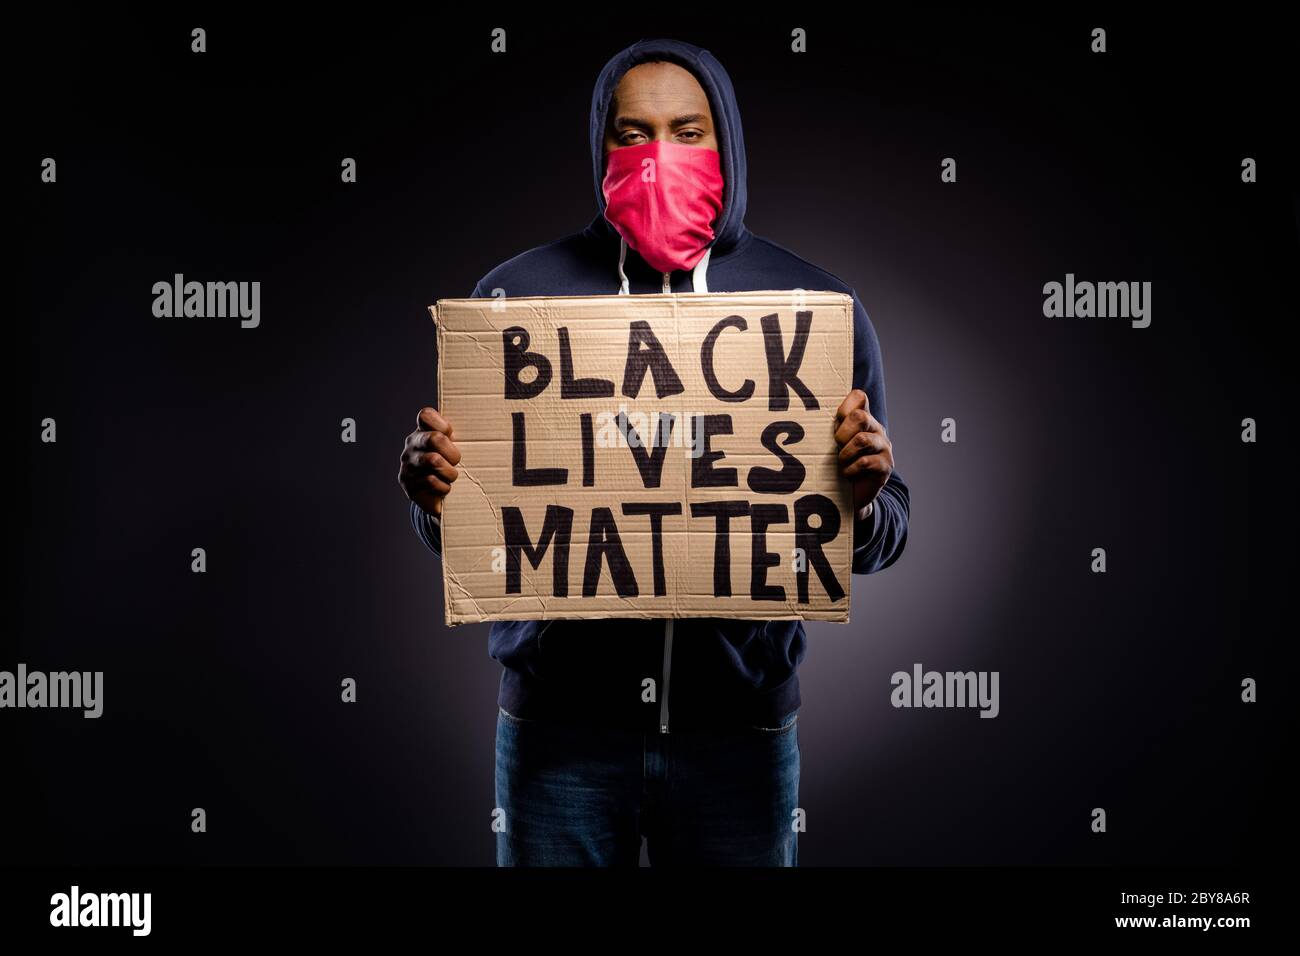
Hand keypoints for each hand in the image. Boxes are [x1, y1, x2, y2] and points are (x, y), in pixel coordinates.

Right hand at [398, 407, 460, 516]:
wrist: (437, 498)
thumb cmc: (451, 468)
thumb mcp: (455, 449)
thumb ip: (461, 437)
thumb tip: (490, 428)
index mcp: (423, 430)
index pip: (426, 415)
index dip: (442, 425)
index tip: (451, 436)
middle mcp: (412, 444)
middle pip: (434, 438)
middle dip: (452, 453)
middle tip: (457, 462)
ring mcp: (408, 463)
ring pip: (433, 460)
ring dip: (450, 472)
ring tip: (452, 477)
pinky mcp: (408, 482)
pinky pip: (430, 481)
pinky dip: (443, 487)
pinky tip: (444, 488)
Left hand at [834, 389, 893, 511]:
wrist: (854, 497)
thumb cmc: (839, 466)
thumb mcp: (832, 444)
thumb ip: (828, 429)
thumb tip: (802, 418)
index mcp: (864, 419)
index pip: (859, 396)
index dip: (844, 408)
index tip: (836, 423)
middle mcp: (876, 429)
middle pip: (860, 416)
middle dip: (842, 433)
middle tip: (837, 446)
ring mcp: (884, 447)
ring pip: (862, 439)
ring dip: (845, 454)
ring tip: (841, 463)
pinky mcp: (886, 465)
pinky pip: (866, 462)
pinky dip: (851, 470)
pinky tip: (847, 475)